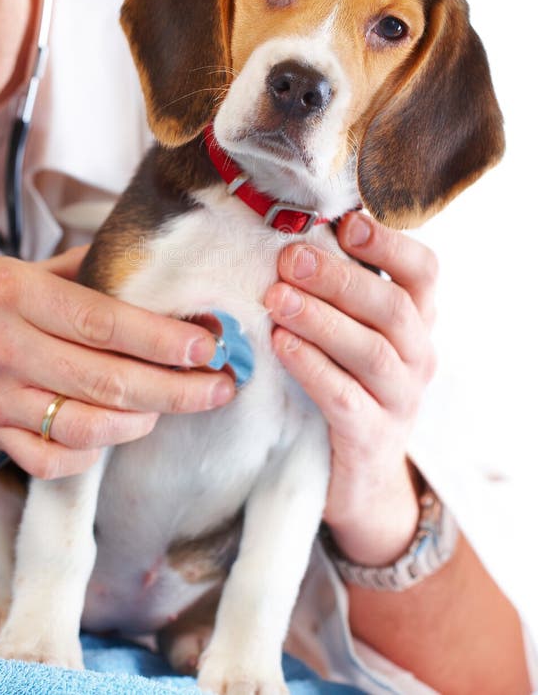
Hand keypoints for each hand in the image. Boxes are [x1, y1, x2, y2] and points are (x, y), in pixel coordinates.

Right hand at [0, 247, 233, 478]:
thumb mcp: (7, 267)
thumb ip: (74, 272)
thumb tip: (137, 272)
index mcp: (18, 295)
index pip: (103, 322)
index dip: (163, 338)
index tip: (209, 344)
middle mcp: (9, 349)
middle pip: (107, 379)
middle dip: (176, 388)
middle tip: (220, 387)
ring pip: (84, 426)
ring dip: (140, 422)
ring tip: (171, 406)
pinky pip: (48, 461)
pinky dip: (90, 457)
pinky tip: (113, 436)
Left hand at [264, 212, 437, 566]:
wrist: (360, 476)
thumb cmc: (349, 385)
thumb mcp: (353, 335)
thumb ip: (338, 294)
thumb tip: (292, 237)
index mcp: (417, 322)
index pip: (423, 272)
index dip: (390, 244)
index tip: (347, 225)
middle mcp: (417, 356)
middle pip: (392, 307)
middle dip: (339, 279)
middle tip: (291, 259)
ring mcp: (400, 400)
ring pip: (370, 350)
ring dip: (321, 319)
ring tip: (276, 299)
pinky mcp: (370, 438)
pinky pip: (343, 397)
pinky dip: (311, 366)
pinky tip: (280, 345)